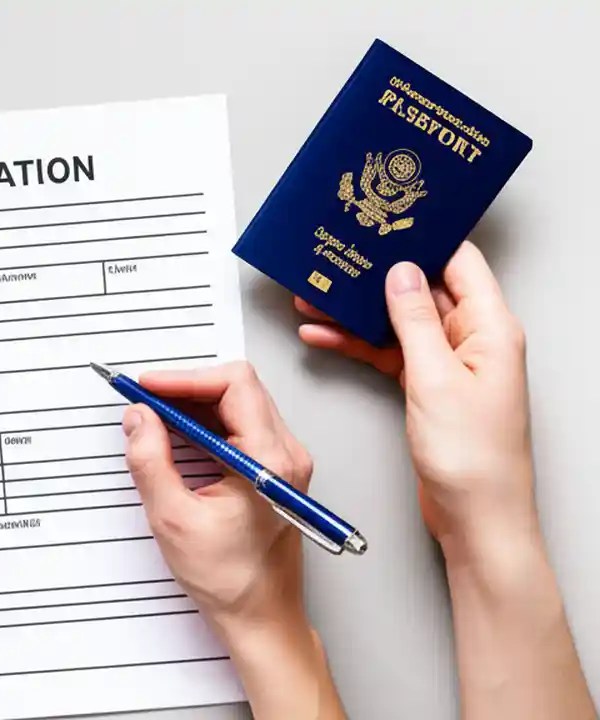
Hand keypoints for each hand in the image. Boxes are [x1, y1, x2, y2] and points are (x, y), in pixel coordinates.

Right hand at [124, 362, 344, 718]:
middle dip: (186, 388)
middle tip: (145, 399)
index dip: (183, 379)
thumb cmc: (231, 581)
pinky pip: (240, 427)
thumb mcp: (174, 519)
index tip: (147, 387)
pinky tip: (177, 437)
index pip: (232, 385)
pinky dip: (205, 423)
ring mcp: (284, 462)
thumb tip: (138, 419)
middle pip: (237, 388)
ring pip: (238, 405)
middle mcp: (286, 454)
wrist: (261, 617)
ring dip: (194, 405)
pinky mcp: (274, 471)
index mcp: (270, 460)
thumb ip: (150, 461)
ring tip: (155, 418)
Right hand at [295, 242, 535, 551]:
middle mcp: (473, 341)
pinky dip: (356, 343)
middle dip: (378, 274)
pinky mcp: (427, 387)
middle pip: (422, 290)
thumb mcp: (437, 378)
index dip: (425, 239)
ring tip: (317, 295)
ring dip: (357, 311)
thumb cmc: (475, 459)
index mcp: (491, 329)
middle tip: (342, 257)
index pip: (459, 263)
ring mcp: (449, 364)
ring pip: (397, 322)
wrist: (474, 516)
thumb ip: (416, 321)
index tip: (390, 223)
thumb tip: (402, 274)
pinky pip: (387, 352)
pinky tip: (325, 334)